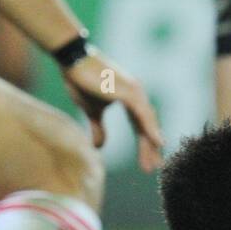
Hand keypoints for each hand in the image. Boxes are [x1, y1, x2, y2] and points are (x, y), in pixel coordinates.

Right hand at [60, 49, 164, 172]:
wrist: (73, 61)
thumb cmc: (81, 82)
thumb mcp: (91, 111)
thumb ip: (99, 128)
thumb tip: (100, 148)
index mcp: (129, 99)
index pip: (139, 126)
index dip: (143, 144)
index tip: (147, 162)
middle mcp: (136, 95)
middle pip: (146, 126)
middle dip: (149, 148)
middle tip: (153, 168)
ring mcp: (135, 92)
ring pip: (147, 122)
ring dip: (151, 144)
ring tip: (154, 163)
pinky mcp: (129, 92)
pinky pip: (143, 114)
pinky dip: (150, 129)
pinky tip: (157, 143)